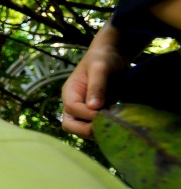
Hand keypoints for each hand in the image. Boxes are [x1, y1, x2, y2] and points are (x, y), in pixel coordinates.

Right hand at [62, 23, 128, 137]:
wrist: (112, 56)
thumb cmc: (104, 58)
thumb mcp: (100, 69)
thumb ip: (97, 87)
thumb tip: (93, 108)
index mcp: (70, 92)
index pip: (72, 109)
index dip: (87, 114)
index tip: (106, 113)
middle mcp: (73, 103)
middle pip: (70, 125)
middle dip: (86, 130)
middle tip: (106, 128)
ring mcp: (83, 110)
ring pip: (82, 130)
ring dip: (96, 131)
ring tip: (114, 126)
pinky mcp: (95, 114)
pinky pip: (94, 128)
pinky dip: (104, 129)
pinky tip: (118, 124)